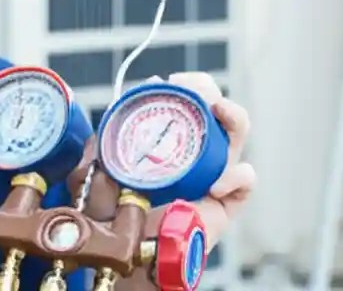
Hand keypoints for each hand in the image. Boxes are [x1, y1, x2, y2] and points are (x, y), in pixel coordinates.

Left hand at [69, 73, 254, 290]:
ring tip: (219, 111)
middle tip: (195, 90)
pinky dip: (237, 175)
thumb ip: (96, 153)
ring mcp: (213, 171)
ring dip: (232, 116)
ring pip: (236, 132)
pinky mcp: (228, 200)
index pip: (179, 102)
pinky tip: (216, 185)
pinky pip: (246, 179)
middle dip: (206, 90)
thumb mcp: (97, 177)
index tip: (164, 83)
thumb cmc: (116, 217)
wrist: (133, 258)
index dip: (179, 87)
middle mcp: (192, 150)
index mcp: (164, 139)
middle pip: (211, 107)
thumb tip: (101, 127)